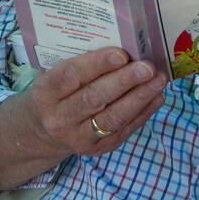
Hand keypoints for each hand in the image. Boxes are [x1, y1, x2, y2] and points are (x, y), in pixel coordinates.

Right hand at [25, 48, 166, 157]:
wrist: (40, 132)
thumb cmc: (55, 94)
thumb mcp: (54, 76)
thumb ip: (81, 65)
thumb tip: (124, 49)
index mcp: (46, 92)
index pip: (72, 76)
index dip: (98, 65)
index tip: (121, 54)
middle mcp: (59, 117)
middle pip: (94, 98)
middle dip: (124, 81)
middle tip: (147, 67)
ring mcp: (78, 137)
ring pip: (112, 118)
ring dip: (139, 98)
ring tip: (158, 81)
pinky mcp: (96, 149)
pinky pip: (123, 130)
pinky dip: (143, 113)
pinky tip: (156, 97)